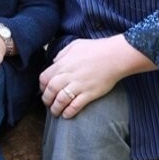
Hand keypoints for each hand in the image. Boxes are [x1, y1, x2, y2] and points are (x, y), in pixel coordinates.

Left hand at [39, 35, 155, 117]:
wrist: (116, 56)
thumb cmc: (97, 48)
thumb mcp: (76, 45)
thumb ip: (63, 53)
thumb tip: (55, 61)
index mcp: (63, 63)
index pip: (44, 78)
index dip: (42, 86)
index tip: (44, 90)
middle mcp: (69, 75)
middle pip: (50, 90)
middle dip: (46, 99)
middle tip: (48, 104)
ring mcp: (79, 85)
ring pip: (60, 100)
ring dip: (55, 108)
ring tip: (56, 112)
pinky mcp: (89, 93)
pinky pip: (75, 105)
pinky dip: (69, 112)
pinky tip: (67, 115)